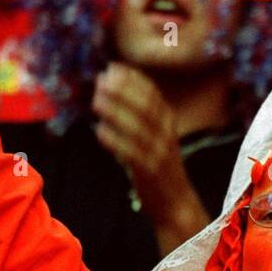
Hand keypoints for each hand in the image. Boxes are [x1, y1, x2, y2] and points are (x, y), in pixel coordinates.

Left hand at [92, 62, 187, 227]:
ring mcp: (159, 152)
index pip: (153, 94)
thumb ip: (142, 116)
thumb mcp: (157, 136)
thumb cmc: (159, 167)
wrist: (175, 202)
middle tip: (101, 80)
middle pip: (146, 106)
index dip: (133, 79)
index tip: (114, 67)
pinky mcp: (149, 171)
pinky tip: (99, 132)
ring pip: (137, 127)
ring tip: (96, 100)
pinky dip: (115, 140)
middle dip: (123, 90)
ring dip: (116, 111)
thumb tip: (115, 92)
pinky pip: (131, 153)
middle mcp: (166, 134)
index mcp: (169, 122)